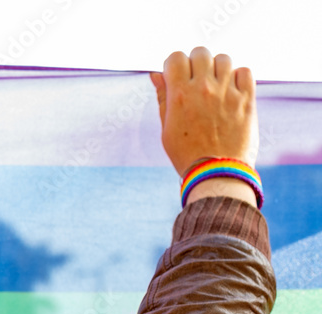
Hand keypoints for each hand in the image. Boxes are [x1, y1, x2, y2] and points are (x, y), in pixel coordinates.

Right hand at [150, 47, 257, 176]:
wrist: (215, 173)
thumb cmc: (186, 153)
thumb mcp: (166, 127)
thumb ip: (163, 97)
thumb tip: (156, 74)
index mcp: (180, 95)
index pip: (176, 57)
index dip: (175, 64)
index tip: (178, 75)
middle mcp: (204, 89)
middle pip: (200, 52)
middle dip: (196, 62)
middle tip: (197, 78)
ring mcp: (227, 93)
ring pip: (224, 59)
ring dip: (218, 68)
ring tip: (216, 84)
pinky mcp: (246, 100)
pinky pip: (245, 71)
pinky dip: (238, 76)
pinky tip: (232, 90)